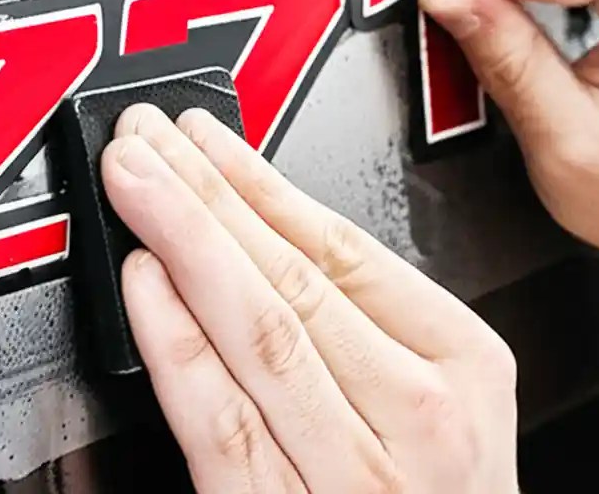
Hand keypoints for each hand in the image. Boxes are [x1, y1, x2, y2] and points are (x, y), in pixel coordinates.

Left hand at [101, 105, 518, 493]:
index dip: (259, 183)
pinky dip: (176, 343)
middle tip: (146, 139)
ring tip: (134, 184)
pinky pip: (220, 422)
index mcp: (464, 368)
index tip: (205, 139)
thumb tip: (264, 229)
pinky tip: (143, 282)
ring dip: (183, 243)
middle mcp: (417, 419)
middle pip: (293, 278)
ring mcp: (354, 476)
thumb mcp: (448, 404)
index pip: (344, 249)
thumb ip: (375, 326)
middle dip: (207, 195)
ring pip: (256, 332)